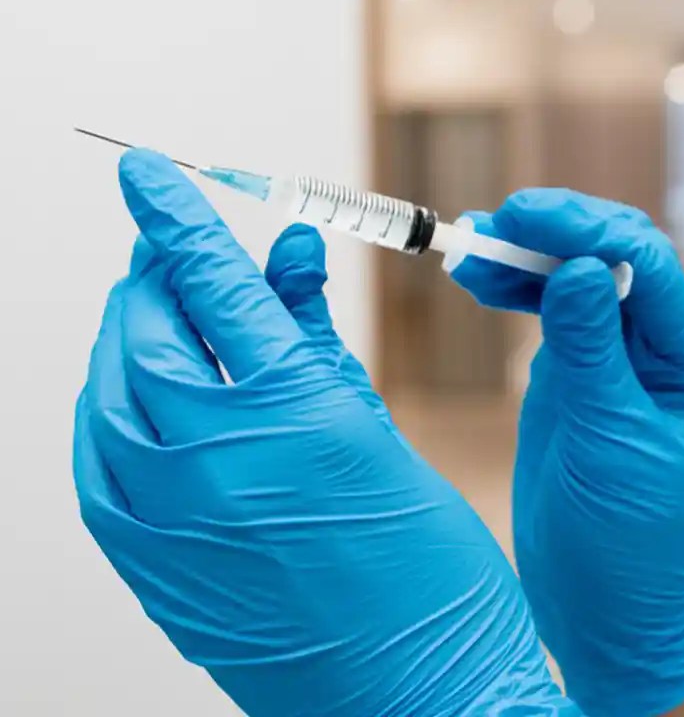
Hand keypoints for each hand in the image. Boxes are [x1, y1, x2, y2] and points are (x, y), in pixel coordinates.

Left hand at [73, 150, 578, 715]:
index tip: (147, 170)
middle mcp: (209, 466)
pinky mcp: (149, 574)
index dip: (177, 218)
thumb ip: (321, 346)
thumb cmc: (435, 582)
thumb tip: (287, 264)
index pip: (212, 286)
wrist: (424, 707)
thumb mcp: (387, 442)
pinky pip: (98, 470)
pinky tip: (143, 404)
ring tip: (165, 323)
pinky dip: (111, 419)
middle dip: (157, 279)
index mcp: (292, 419)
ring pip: (107, 398)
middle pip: (145, 332)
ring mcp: (165, 526)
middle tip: (176, 254)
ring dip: (130, 345)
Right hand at [450, 190, 683, 715]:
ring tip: (472, 246)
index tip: (527, 218)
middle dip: (558, 234)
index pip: (653, 270)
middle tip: (496, 224)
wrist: (602, 598)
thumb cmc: (623, 535)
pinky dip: (518, 290)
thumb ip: (590, 350)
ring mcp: (630, 355)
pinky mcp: (588, 369)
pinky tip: (479, 278)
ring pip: (582, 277)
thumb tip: (579, 266)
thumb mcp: (607, 440)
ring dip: (529, 257)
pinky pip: (556, 310)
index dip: (589, 233)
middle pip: (620, 259)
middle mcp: (675, 350)